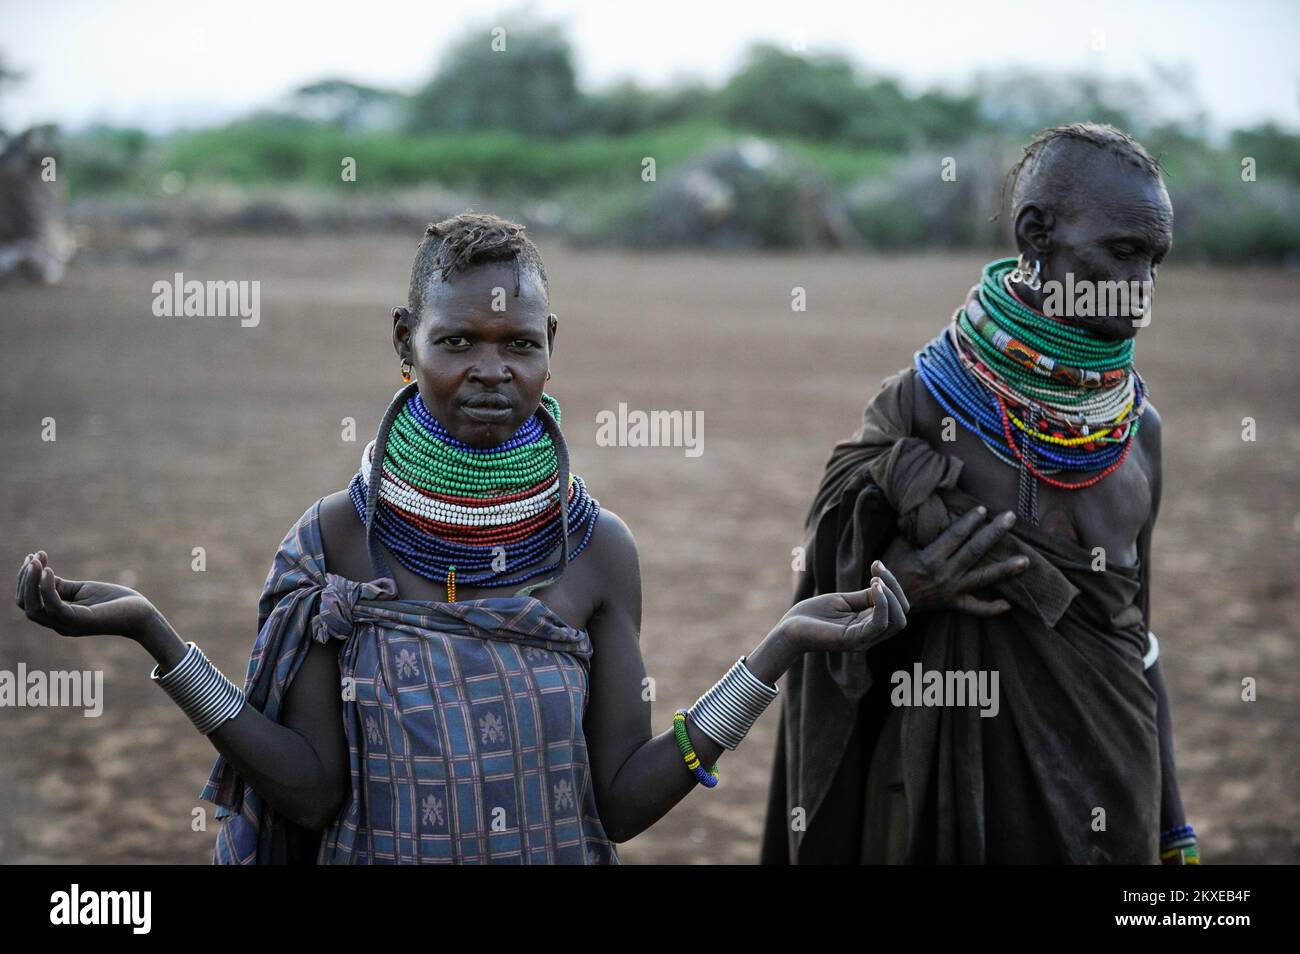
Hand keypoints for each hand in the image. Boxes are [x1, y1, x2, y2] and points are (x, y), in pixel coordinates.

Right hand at [16, 550, 159, 640]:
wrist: (142, 614)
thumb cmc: (115, 602)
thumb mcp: (84, 590)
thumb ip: (62, 586)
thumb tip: (42, 573)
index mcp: (59, 617)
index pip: (29, 602)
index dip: (25, 580)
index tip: (32, 556)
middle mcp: (59, 624)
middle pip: (26, 605)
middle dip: (24, 579)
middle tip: (32, 557)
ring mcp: (68, 625)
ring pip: (34, 608)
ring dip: (30, 582)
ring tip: (35, 561)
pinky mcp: (80, 621)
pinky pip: (54, 606)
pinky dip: (47, 588)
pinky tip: (49, 571)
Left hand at [777, 560, 908, 653]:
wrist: (788, 629)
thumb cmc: (813, 614)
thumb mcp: (844, 601)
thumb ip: (865, 597)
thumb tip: (883, 585)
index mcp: (870, 626)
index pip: (897, 609)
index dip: (893, 585)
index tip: (876, 564)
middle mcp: (871, 636)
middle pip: (901, 615)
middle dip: (896, 588)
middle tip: (877, 569)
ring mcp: (863, 640)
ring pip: (896, 621)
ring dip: (891, 595)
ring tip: (875, 580)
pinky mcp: (852, 640)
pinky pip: (879, 624)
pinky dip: (882, 604)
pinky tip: (875, 587)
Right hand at [880, 506, 1029, 616]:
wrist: (886, 602)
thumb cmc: (889, 571)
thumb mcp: (898, 545)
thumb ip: (914, 530)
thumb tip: (925, 507)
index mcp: (931, 559)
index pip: (956, 536)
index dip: (970, 521)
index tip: (983, 509)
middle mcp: (945, 575)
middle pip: (975, 551)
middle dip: (994, 533)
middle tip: (1011, 518)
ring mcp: (951, 591)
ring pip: (983, 579)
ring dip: (1005, 570)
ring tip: (1025, 561)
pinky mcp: (952, 604)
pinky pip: (975, 609)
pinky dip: (991, 608)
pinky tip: (1008, 604)